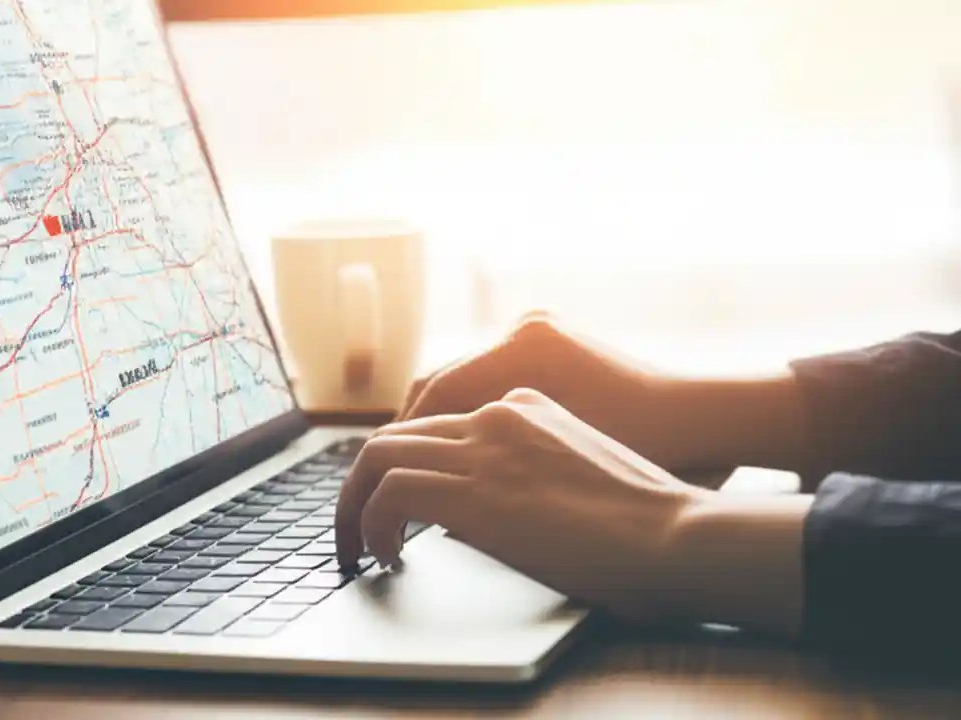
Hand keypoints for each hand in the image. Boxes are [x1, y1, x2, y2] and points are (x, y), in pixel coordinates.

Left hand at [336, 389, 810, 633]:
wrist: (678, 534)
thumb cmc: (652, 522)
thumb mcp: (580, 477)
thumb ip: (525, 478)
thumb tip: (473, 516)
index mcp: (526, 404)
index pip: (436, 421)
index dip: (404, 462)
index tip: (392, 504)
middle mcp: (498, 413)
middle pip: (397, 431)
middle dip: (362, 481)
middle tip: (354, 527)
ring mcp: (484, 446)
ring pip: (377, 456)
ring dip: (352, 506)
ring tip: (353, 549)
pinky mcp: (474, 489)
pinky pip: (388, 494)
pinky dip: (369, 525)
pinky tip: (383, 558)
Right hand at [399, 314, 811, 472]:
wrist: (712, 419)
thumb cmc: (651, 446)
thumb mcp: (562, 458)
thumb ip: (492, 462)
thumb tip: (433, 484)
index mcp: (527, 347)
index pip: (438, 392)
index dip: (407, 439)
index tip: (385, 476)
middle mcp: (527, 328)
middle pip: (444, 378)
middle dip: (415, 429)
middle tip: (390, 472)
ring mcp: (540, 331)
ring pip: (465, 377)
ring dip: (442, 420)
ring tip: (424, 464)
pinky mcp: (552, 344)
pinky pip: (492, 376)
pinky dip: (473, 409)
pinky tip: (469, 447)